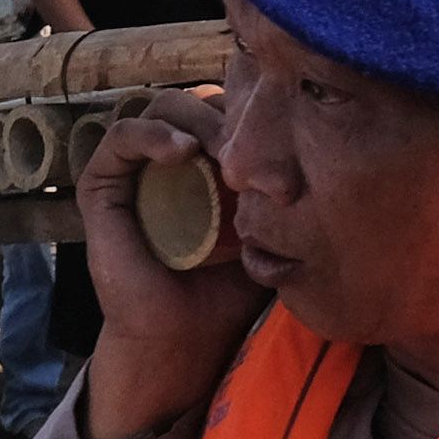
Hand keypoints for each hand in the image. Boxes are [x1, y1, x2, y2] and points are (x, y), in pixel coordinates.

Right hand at [70, 89, 268, 438]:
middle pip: (197, 99)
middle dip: (229, 110)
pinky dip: (151, 134)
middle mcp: (168, 159)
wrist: (189, 339)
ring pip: (162, 108)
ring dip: (196, 118)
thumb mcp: (271, 224)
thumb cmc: (231, 289)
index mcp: (205, 161)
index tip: (282, 129)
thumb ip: (288, 186)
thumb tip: (335, 144)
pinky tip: (183, 151)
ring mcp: (133, 170)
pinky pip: (121, 136)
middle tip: (256, 141)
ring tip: (224, 149)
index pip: (226, 104)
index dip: (253, 105)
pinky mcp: (103, 186)